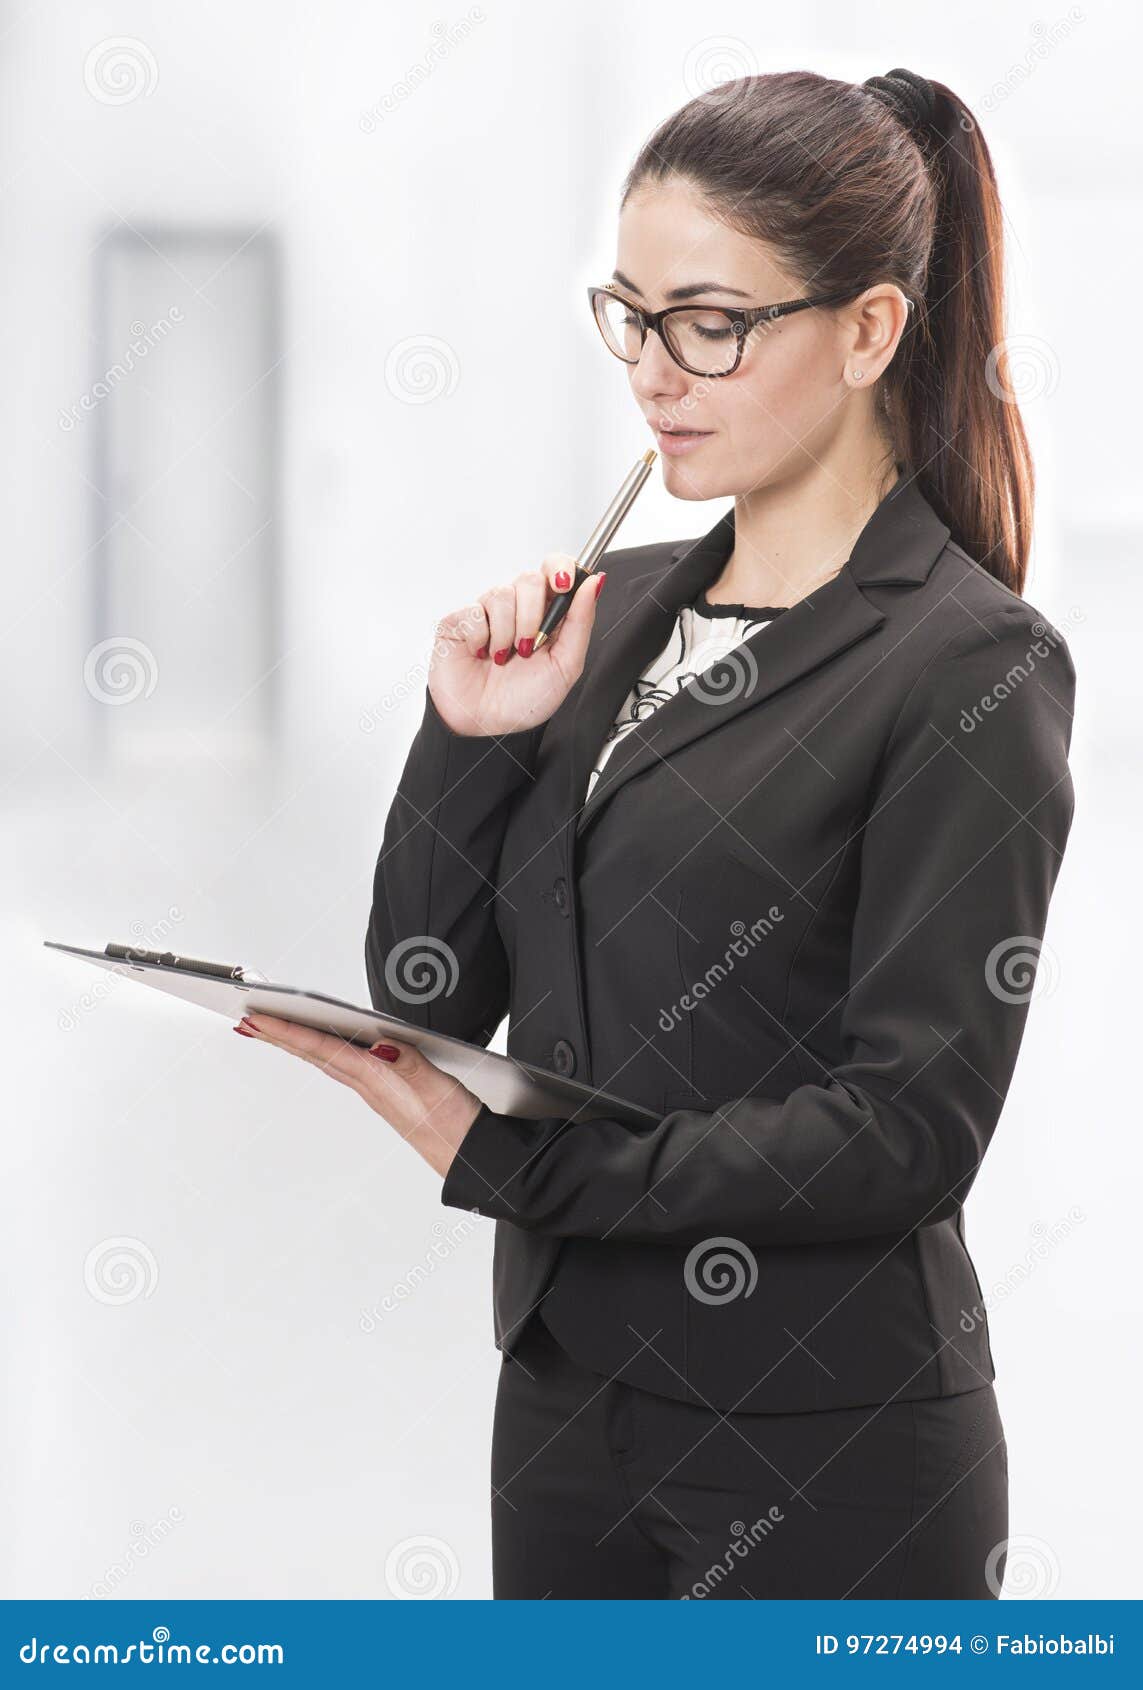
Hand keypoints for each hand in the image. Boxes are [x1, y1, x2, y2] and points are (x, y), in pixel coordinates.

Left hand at [233, 1013, 482, 1178]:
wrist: (471, 1159)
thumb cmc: (458, 1127)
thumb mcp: (439, 1090)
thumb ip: (410, 1064)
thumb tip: (380, 1044)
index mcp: (377, 1080)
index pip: (323, 1048)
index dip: (287, 1031)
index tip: (256, 1019)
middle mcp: (370, 1086)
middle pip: (315, 1054)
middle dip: (280, 1036)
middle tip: (247, 1021)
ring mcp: (376, 1092)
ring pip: (326, 1061)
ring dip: (297, 1044)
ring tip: (272, 1030)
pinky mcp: (387, 1095)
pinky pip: (343, 1068)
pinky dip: (324, 1053)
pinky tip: (322, 1049)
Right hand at [429, 555, 605, 737]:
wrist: (489, 727)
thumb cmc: (526, 700)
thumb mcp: (566, 666)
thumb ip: (581, 622)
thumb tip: (594, 583)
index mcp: (546, 615)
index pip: (554, 569)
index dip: (560, 568)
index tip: (563, 585)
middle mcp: (517, 609)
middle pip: (529, 579)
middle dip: (533, 616)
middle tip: (529, 647)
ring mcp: (486, 613)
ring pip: (502, 594)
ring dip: (507, 633)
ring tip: (504, 658)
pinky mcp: (458, 621)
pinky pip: (474, 612)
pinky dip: (481, 638)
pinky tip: (481, 655)